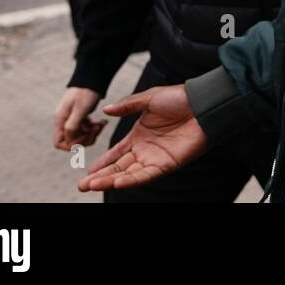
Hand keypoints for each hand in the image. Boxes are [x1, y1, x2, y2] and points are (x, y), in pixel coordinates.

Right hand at [53, 86, 104, 149]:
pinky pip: (86, 130)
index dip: (73, 144)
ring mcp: (72, 120)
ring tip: (102, 124)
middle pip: (71, 142)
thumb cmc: (86, 92)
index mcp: (61, 120)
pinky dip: (94, 128)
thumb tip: (68, 140)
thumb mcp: (81, 108)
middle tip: (97, 129)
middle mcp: (64, 122)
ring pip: (81, 137)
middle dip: (86, 139)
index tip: (86, 136)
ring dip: (92, 133)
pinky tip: (102, 122)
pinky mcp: (80, 118)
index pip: (59, 143)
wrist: (92, 79)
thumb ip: (73, 125)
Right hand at [77, 84, 208, 191]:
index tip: (86, 173)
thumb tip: (106, 109)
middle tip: (82, 186)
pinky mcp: (168, 164)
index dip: (101, 163)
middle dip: (100, 177)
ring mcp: (155, 158)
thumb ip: (128, 106)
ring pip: (129, 174)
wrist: (202, 103)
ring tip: (93, 185)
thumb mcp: (149, 98)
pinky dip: (132, 180)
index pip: (115, 154)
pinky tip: (118, 182)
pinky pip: (146, 175)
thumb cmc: (179, 98)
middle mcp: (144, 150)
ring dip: (111, 181)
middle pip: (118, 168)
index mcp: (138, 136)